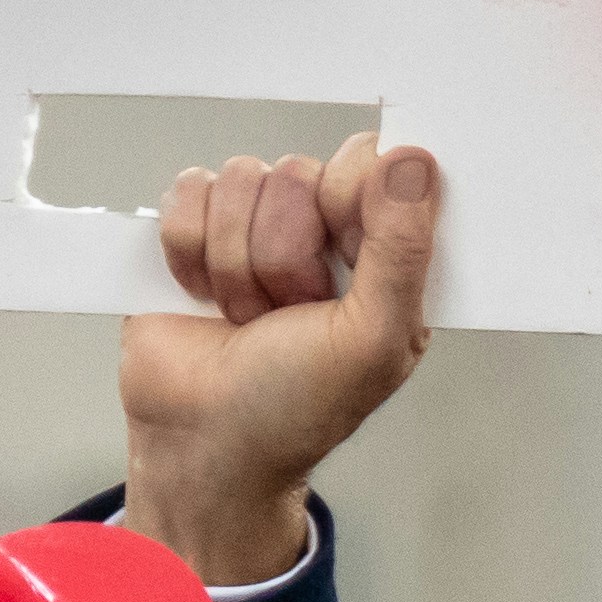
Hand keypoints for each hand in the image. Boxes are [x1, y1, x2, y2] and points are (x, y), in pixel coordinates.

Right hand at [118, 134, 438, 584]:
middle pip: (298, 171)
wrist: (203, 443)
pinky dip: (189, 253)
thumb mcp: (374, 337)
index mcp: (383, 247)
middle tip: (287, 314)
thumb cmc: (296, 406)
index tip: (341, 261)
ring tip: (247, 317)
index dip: (348, 199)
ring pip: (240, 180)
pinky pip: (188, 191)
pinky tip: (203, 298)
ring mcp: (256, 223)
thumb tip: (414, 158)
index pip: (374, 158)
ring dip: (235, 265)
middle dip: (283, 257)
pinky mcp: (195, 229)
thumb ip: (404, 247)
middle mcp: (323, 227)